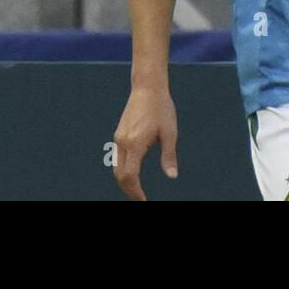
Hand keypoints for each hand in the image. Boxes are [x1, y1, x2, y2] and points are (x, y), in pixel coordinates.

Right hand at [113, 85, 177, 200]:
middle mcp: (123, 142)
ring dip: (124, 181)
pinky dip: (122, 170)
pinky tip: (132, 174)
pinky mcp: (119, 134)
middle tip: (141, 199)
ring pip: (116, 167)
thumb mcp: (170, 132)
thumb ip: (169, 156)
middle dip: (129, 190)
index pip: (130, 176)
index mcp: (135, 143)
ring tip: (137, 190)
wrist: (147, 87)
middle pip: (119, 175)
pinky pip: (117, 158)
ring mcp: (118, 138)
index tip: (144, 201)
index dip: (136, 192)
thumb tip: (172, 176)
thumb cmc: (161, 108)